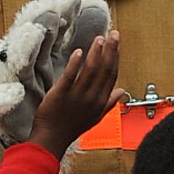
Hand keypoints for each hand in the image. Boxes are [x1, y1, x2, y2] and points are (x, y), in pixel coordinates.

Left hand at [28, 32, 121, 158]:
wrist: (51, 139)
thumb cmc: (71, 128)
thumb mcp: (95, 117)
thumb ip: (109, 103)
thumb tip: (122, 91)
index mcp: (100, 101)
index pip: (111, 75)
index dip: (115, 58)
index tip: (116, 44)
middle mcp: (91, 98)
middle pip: (104, 70)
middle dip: (110, 50)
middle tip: (113, 34)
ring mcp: (76, 96)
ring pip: (90, 71)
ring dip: (95, 53)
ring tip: (98, 39)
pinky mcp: (60, 94)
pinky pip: (70, 77)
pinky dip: (75, 64)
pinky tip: (79, 52)